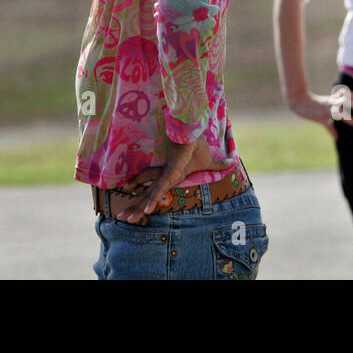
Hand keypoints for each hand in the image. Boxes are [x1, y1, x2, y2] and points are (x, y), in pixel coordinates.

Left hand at [112, 136, 235, 223]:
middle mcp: (164, 178)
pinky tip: (147, 210)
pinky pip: (160, 188)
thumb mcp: (209, 162)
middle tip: (121, 218)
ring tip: (125, 219)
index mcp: (170, 177)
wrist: (194, 133)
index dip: (143, 200)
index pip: (153, 192)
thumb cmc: (197, 145)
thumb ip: (218, 165)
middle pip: (146, 195)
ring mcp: (165, 176)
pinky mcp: (170, 172)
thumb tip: (232, 163)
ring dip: (138, 207)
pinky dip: (153, 199)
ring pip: (148, 195)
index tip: (134, 209)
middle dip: (134, 207)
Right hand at [289, 90, 352, 140]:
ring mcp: (326, 110)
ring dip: (346, 116)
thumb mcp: (323, 108)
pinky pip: (327, 125)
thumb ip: (331, 118)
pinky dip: (332, 131)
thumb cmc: (311, 105)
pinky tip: (336, 137)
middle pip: (344, 102)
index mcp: (332, 100)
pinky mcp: (320, 117)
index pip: (345, 95)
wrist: (299, 101)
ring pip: (337, 111)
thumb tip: (337, 131)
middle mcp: (330, 104)